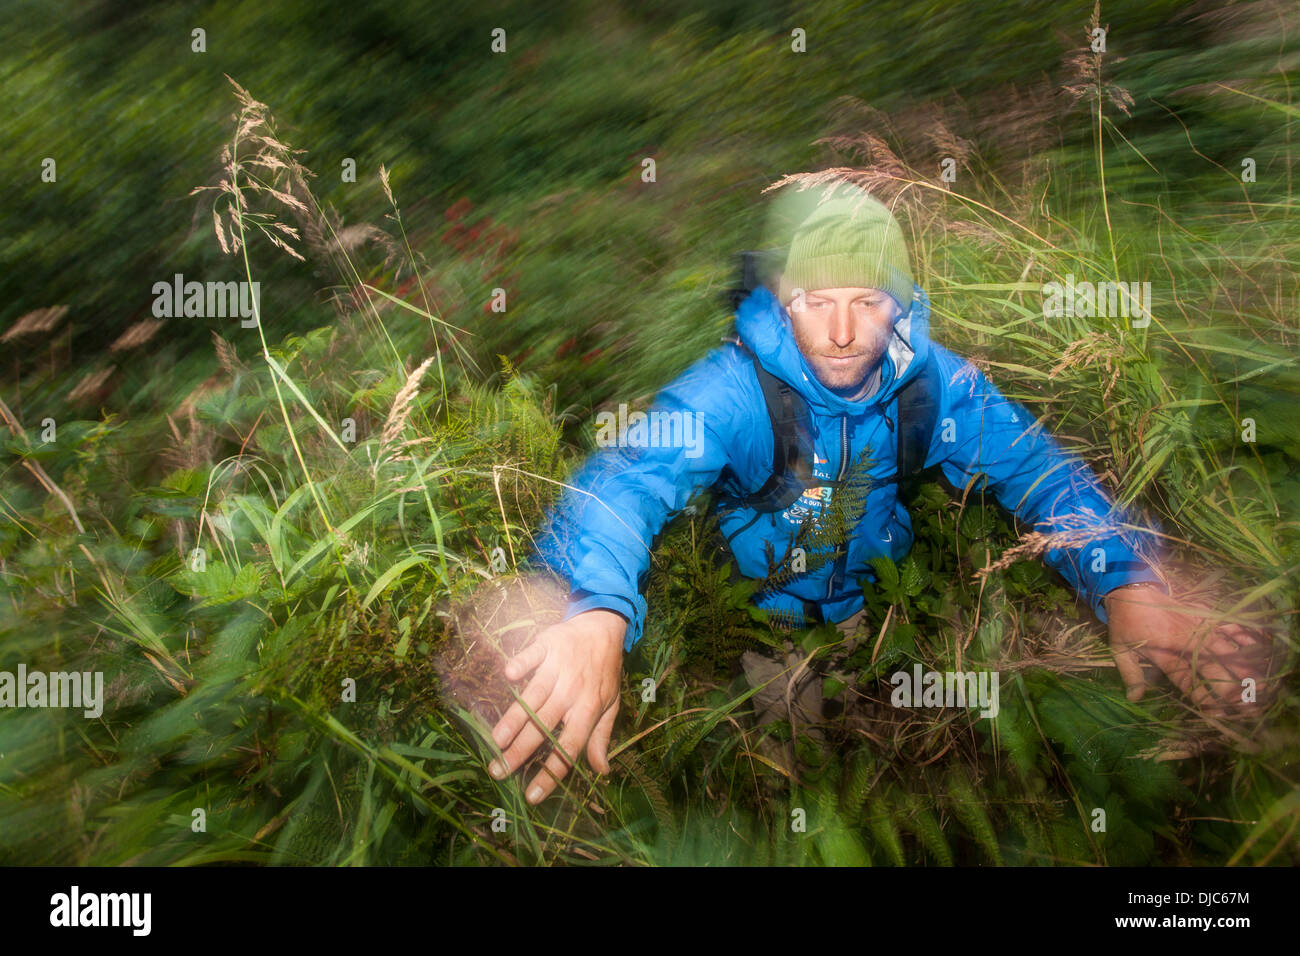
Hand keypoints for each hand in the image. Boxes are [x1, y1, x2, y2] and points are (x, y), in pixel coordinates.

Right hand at [488, 608, 625, 803]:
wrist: (603, 628)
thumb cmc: (604, 672)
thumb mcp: (610, 705)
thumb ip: (601, 737)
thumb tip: (601, 771)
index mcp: (589, 709)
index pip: (569, 748)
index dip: (551, 774)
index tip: (531, 796)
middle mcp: (572, 691)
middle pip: (544, 726)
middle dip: (520, 752)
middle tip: (498, 772)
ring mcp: (558, 667)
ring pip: (533, 697)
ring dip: (513, 719)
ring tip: (494, 741)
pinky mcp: (547, 645)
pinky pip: (532, 656)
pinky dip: (521, 664)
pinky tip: (508, 675)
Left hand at [1105, 582, 1276, 717]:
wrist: (1132, 590)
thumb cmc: (1125, 622)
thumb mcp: (1120, 649)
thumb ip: (1131, 675)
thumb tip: (1135, 699)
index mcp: (1167, 656)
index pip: (1191, 684)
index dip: (1206, 700)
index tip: (1220, 714)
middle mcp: (1188, 645)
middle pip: (1215, 671)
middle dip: (1232, 690)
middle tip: (1249, 707)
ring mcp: (1198, 630)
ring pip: (1227, 652)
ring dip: (1244, 669)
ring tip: (1260, 686)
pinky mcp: (1203, 618)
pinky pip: (1227, 628)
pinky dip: (1243, 637)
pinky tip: (1258, 648)